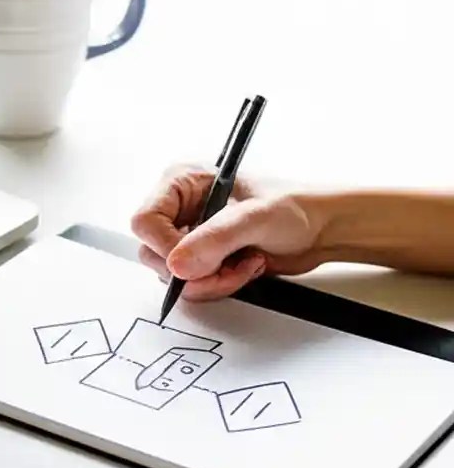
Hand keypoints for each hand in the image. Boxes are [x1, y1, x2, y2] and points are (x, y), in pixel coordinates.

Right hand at [131, 164, 330, 300]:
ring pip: (172, 275)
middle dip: (194, 269)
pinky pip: (191, 285)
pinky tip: (244, 268)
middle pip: (154, 253)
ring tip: (244, 264)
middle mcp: (180, 209)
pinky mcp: (201, 259)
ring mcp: (189, 236)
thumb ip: (215, 239)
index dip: (166, 246)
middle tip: (227, 264)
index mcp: (183, 183)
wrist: (322, 230)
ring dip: (210, 280)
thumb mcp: (256, 217)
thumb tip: (178, 263)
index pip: (145, 220)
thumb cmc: (297, 207)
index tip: (194, 259)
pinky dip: (218, 285)